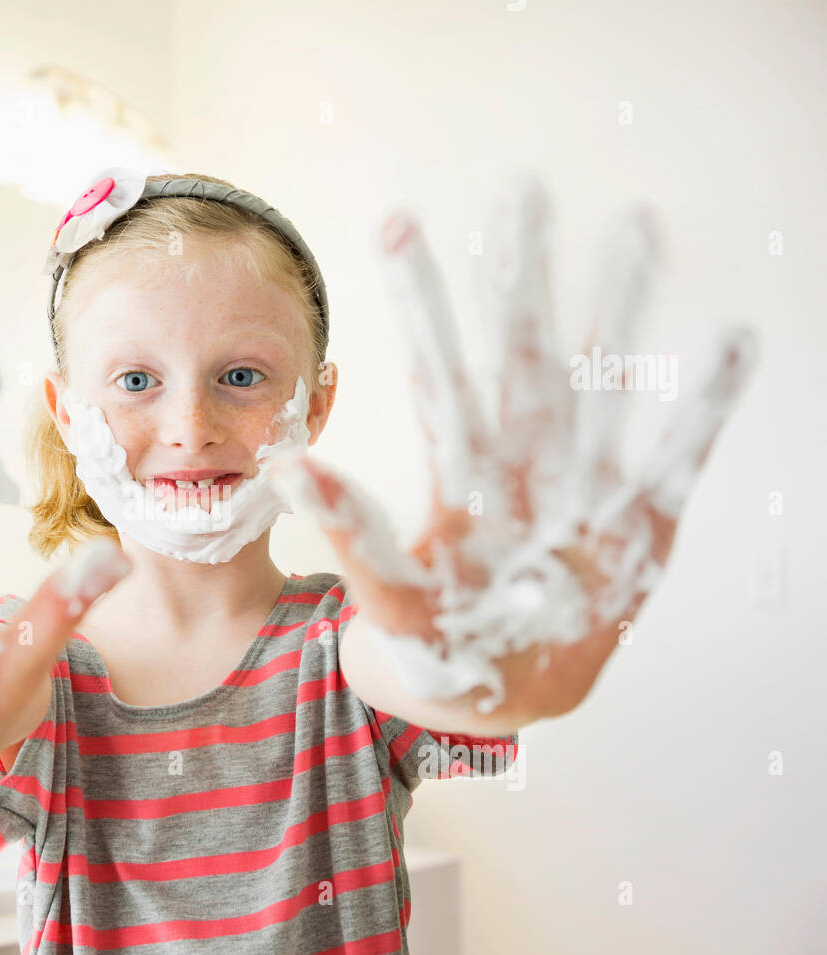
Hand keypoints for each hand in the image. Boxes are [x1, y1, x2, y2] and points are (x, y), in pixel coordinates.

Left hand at [272, 180, 758, 722]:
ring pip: (599, 388)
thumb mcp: (389, 596)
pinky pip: (673, 465)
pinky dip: (701, 413)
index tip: (397, 225)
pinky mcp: (637, 533)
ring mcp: (580, 493)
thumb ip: (352, 534)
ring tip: (636, 231)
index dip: (420, 304)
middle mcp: (520, 466)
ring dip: (617, 315)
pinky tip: (731, 344)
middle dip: (520, 280)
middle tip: (522, 191)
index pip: (438, 374)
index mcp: (459, 477)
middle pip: (521, 359)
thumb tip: (289, 462)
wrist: (490, 697)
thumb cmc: (433, 642)